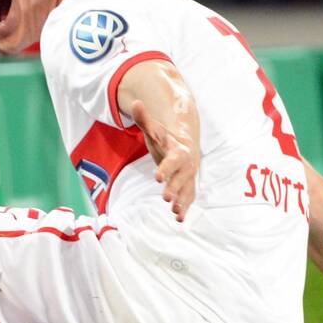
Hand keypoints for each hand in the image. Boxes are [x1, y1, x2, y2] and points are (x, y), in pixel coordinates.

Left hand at [130, 99, 198, 221]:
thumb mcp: (153, 129)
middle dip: (174, 188)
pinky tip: (179, 220)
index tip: (157, 176)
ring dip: (182, 201)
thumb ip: (143, 118)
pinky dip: (185, 209)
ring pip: (187, 190)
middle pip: (181, 178)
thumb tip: (134, 102)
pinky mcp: (187, 187)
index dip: (166, 168)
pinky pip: (188, 198)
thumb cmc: (165, 138)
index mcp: (177, 151)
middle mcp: (186, 165)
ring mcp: (188, 177)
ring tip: (175, 212)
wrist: (185, 145)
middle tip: (165, 198)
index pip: (173, 159)